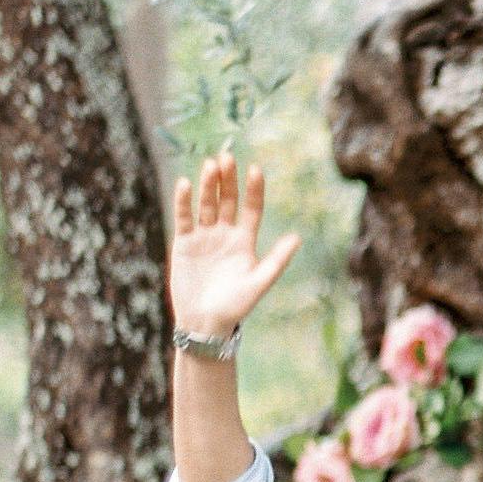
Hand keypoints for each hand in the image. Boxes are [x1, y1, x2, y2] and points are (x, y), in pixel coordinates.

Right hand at [170, 151, 299, 340]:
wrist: (205, 323)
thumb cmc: (236, 306)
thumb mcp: (259, 282)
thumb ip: (276, 260)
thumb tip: (298, 237)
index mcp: (245, 241)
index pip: (251, 209)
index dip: (253, 190)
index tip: (256, 170)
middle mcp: (225, 233)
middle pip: (228, 200)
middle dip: (228, 180)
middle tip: (227, 158)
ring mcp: (204, 236)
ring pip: (207, 204)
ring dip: (208, 186)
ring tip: (210, 166)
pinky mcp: (184, 242)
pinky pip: (184, 217)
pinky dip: (184, 201)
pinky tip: (185, 184)